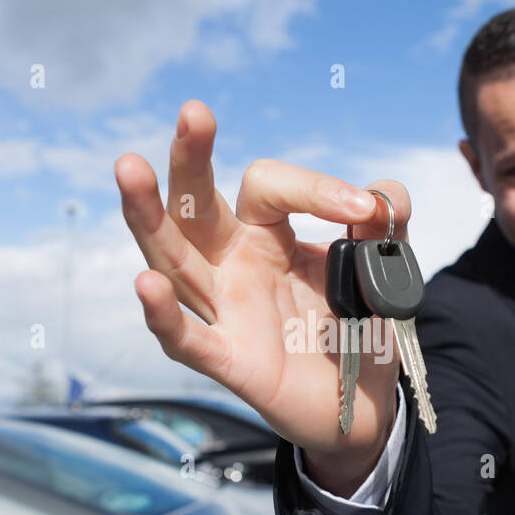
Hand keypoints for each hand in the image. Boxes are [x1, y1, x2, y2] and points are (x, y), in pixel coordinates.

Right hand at [115, 100, 408, 491]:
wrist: (362, 403)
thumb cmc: (354, 324)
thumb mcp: (379, 265)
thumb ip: (384, 224)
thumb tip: (383, 195)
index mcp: (263, 233)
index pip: (268, 187)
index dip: (314, 189)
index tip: (364, 207)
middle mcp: (232, 264)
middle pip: (197, 206)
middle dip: (190, 159)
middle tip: (193, 112)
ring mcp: (224, 311)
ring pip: (174, 260)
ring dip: (149, 216)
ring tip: (129, 167)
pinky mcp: (230, 362)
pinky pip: (188, 340)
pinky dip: (164, 316)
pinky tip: (145, 285)